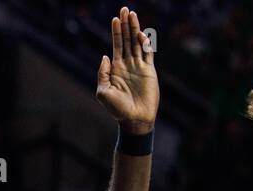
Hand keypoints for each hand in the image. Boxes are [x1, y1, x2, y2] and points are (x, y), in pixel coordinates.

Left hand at [96, 7, 158, 132]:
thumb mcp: (103, 92)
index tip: (115, 18)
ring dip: (135, 28)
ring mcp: (139, 67)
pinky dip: (145, 42)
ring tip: (132, 14)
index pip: (116, 45)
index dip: (116, 32)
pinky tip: (142, 33)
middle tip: (125, 9)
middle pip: (126, 40)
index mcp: (115, 69)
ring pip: (136, 43)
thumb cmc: (117, 109)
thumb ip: (102, 73)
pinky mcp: (149, 71)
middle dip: (125, 25)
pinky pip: (148, 53)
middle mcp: (127, 65)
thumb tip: (105, 56)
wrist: (134, 118)